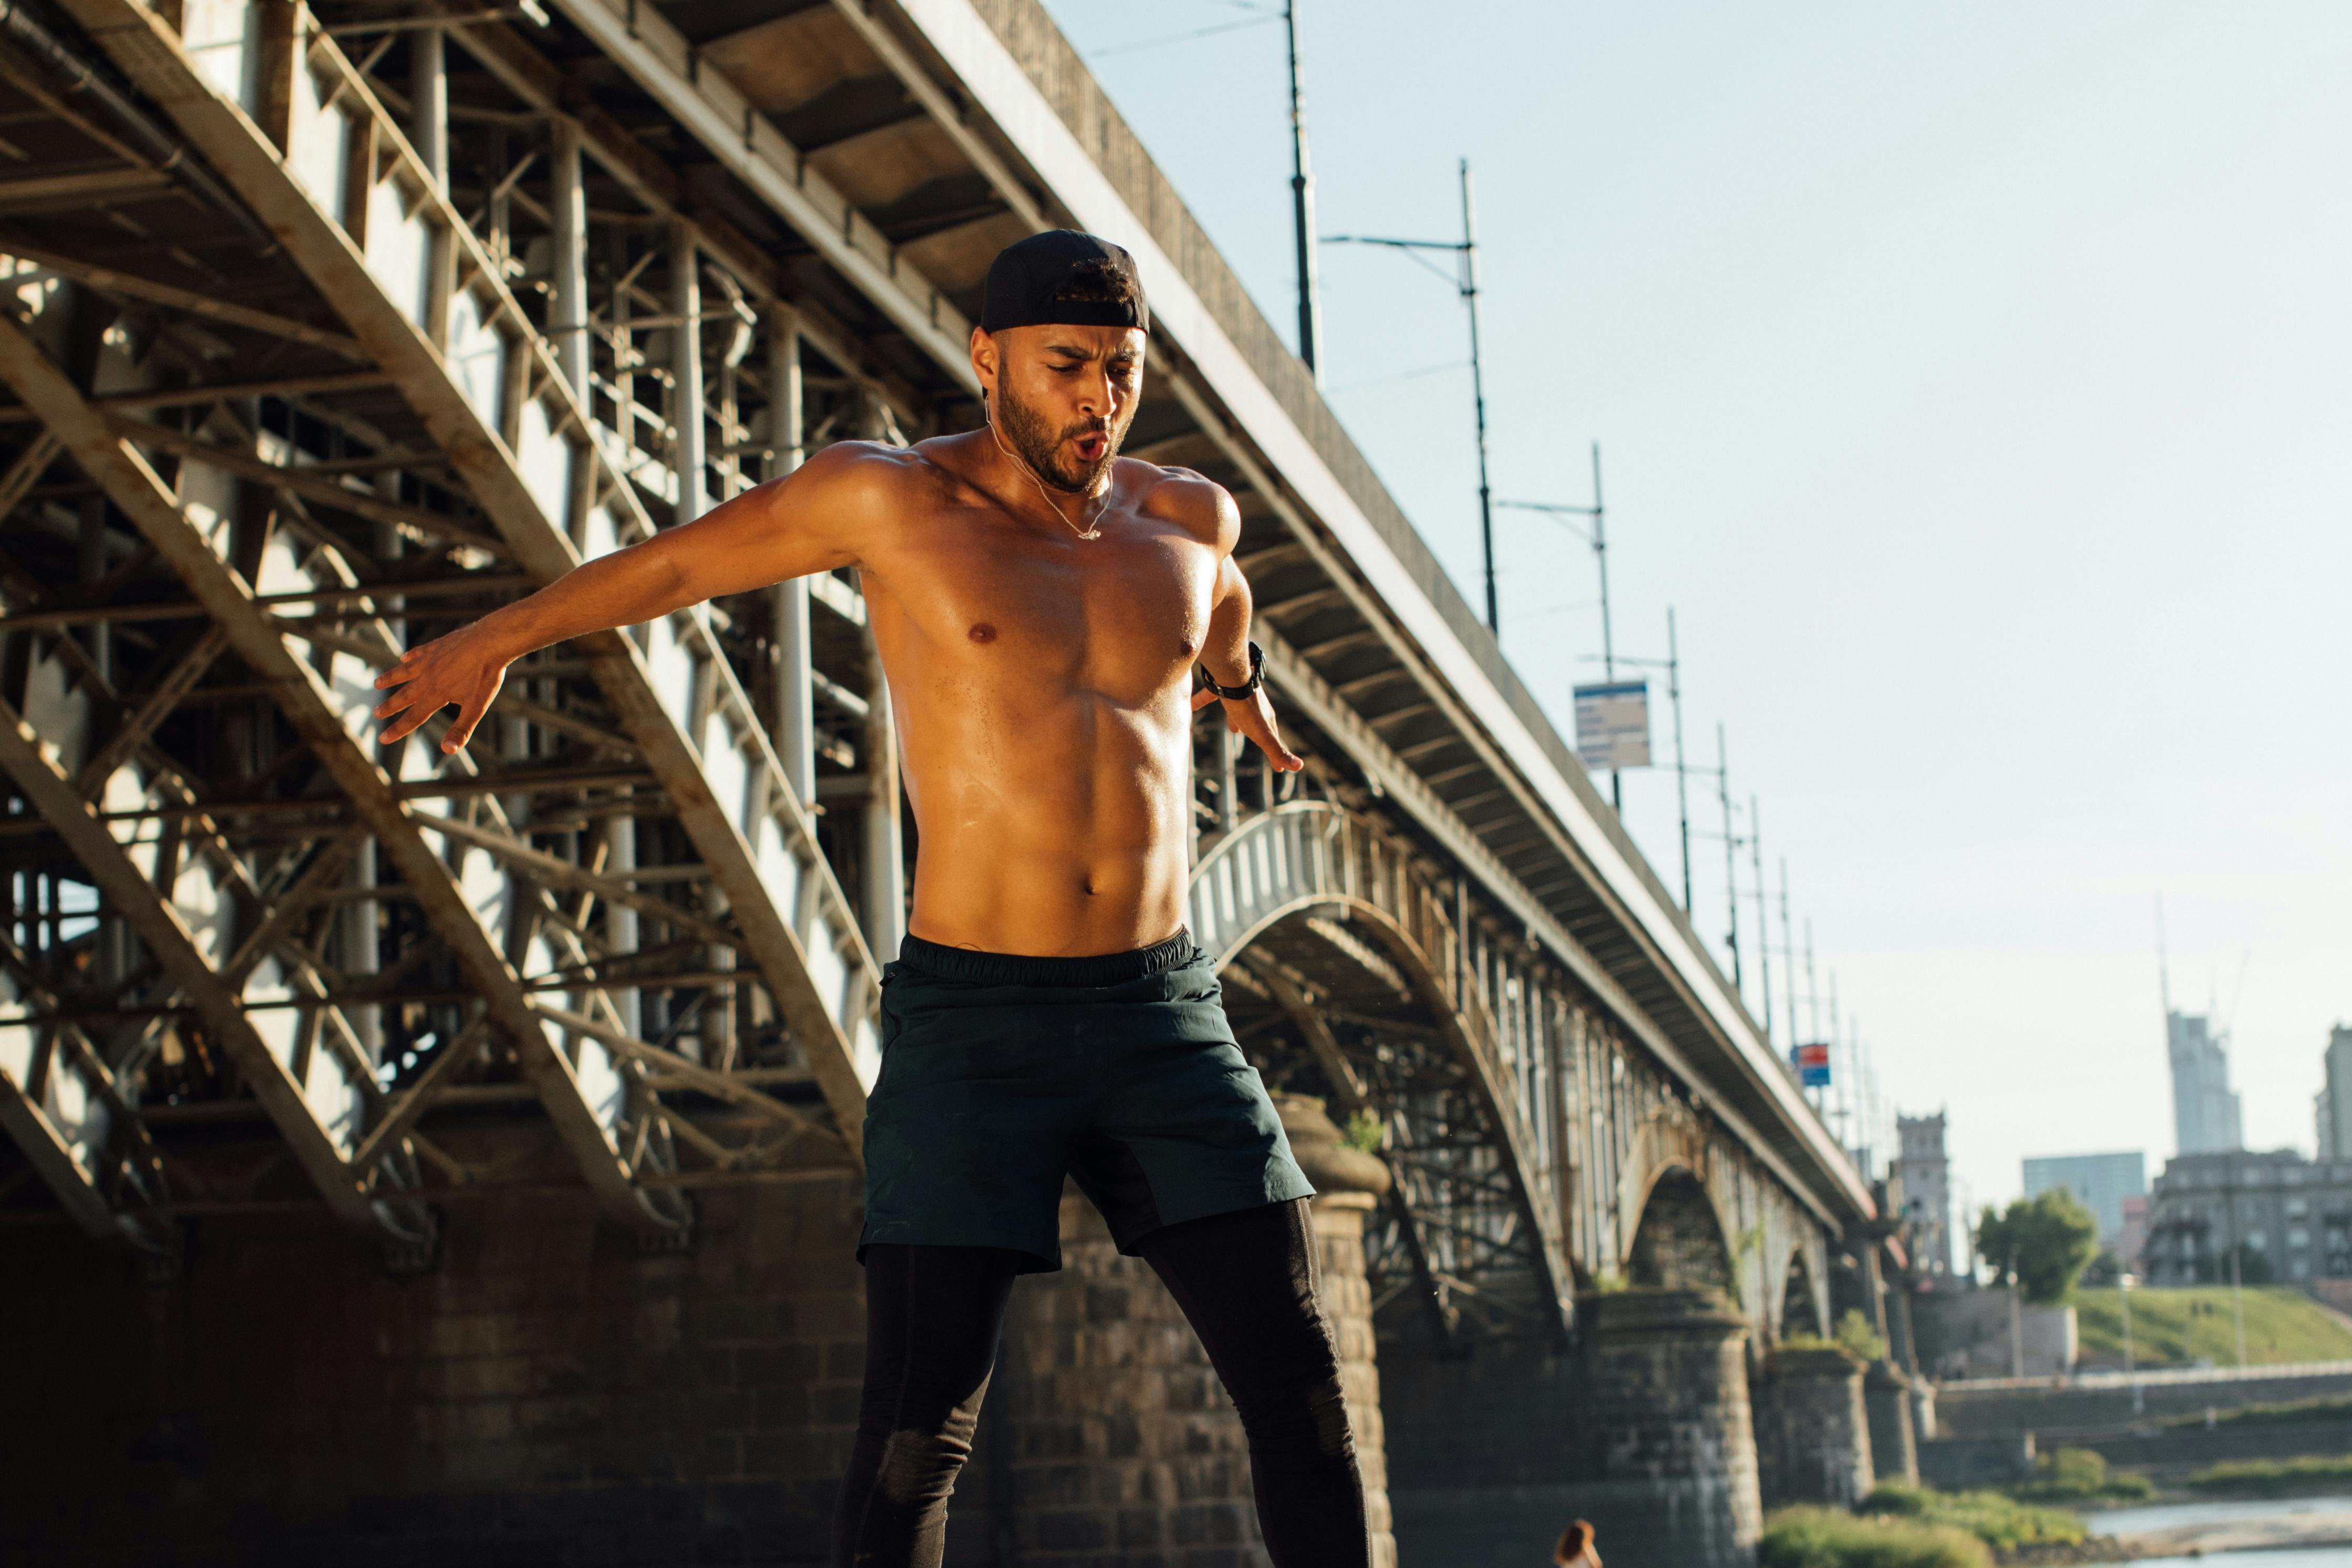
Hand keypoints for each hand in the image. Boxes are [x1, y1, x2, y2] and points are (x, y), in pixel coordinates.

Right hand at [372, 624, 509, 751]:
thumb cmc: (486, 676)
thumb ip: (461, 729)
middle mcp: (428, 677)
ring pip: (405, 671)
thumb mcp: (476, 707)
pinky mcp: (438, 645)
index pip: (413, 717)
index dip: (398, 729)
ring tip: (377, 683)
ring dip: (391, 678)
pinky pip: (420, 652)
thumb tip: (447, 751)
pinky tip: (404, 657)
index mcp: (436, 694)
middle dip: (390, 706)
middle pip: (405, 695)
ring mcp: (431, 660)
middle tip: (376, 713)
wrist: (491, 642)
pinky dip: (411, 656)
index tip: (383, 738)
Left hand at [1190, 682, 1303, 771]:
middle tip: (1260, 744)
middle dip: (1259, 735)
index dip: (1276, 755)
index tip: (1279, 769)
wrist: (1233, 675)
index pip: (1274, 740)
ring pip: (1239, 711)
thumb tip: (1299, 767)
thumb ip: (1277, 751)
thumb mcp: (1262, 735)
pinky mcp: (1222, 687)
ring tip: (1233, 728)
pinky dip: (1202, 702)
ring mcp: (1239, 696)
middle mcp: (1255, 707)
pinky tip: (1191, 706)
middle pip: (1259, 725)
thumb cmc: (1247, 708)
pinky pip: (1211, 697)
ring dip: (1237, 720)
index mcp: (1265, 720)